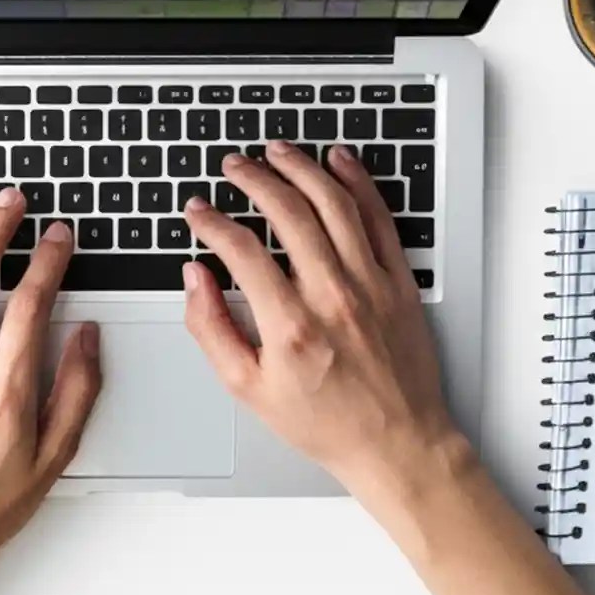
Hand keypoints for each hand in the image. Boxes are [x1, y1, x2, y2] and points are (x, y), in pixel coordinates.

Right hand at [183, 146, 594, 594]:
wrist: (396, 443)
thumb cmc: (326, 423)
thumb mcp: (249, 390)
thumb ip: (212, 329)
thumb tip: (195, 279)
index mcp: (290, 326)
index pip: (241, 250)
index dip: (212, 222)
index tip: (199, 211)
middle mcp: (332, 297)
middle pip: (288, 212)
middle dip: (254, 178)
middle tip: (236, 166)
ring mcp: (370, 285)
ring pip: (335, 204)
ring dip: (303, 168)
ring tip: (279, 151)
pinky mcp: (399, 282)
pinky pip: (379, 219)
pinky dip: (359, 183)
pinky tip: (339, 163)